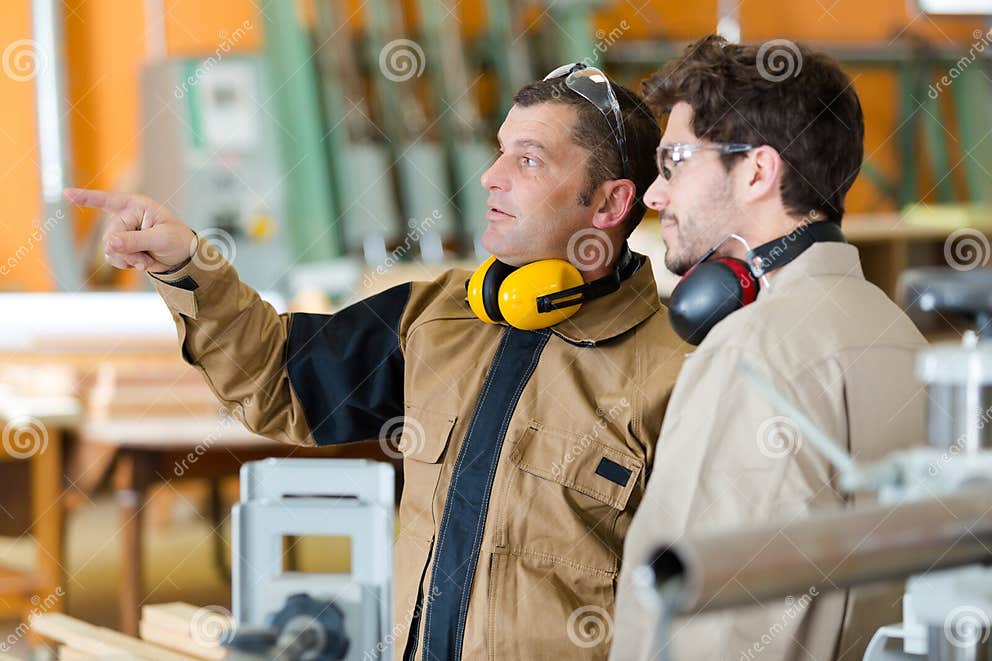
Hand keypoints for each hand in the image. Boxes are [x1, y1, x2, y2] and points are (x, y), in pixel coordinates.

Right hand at [63, 188, 196, 272]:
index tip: (66, 193)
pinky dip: (125, 264)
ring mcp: (123, 232)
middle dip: (126, 251)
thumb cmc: (177, 240)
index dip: (86, 198)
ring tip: (145, 261)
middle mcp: (126, 216)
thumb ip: (135, 240)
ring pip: (109, 249)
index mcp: (137, 206)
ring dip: (127, 259)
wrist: (182, 258)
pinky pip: (113, 257)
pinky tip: (141, 263)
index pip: (108, 200)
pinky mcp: (122, 246)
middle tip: (144, 259)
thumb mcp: (161, 239)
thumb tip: (109, 243)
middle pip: (109, 235)